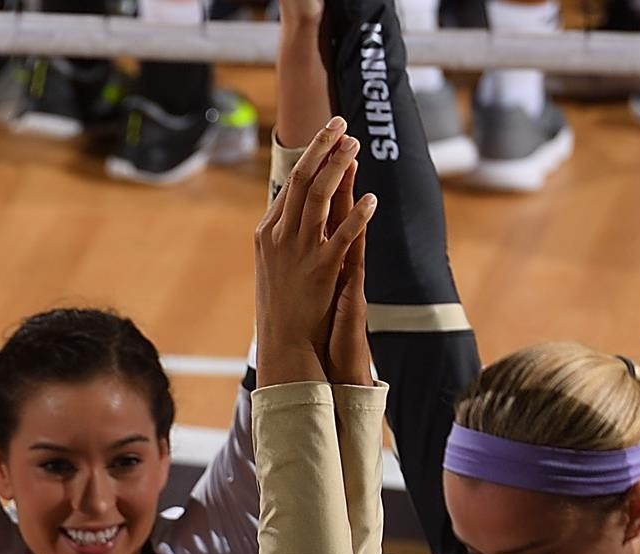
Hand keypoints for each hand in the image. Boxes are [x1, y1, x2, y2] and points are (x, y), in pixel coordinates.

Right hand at [255, 119, 371, 387]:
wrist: (284, 343)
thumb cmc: (282, 304)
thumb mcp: (274, 262)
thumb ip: (284, 232)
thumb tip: (295, 206)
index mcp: (267, 232)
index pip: (289, 184)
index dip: (311, 155)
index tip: (329, 134)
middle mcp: (280, 237)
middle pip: (302, 180)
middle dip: (322, 148)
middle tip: (341, 123)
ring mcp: (299, 252)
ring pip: (318, 198)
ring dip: (338, 168)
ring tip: (355, 146)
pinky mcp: (321, 271)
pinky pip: (342, 236)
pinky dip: (357, 215)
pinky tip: (372, 199)